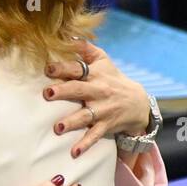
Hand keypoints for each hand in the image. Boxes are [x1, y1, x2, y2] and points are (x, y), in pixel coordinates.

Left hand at [44, 41, 149, 158]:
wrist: (138, 102)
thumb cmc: (112, 78)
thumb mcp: (103, 60)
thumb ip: (84, 47)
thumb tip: (66, 33)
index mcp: (95, 74)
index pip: (78, 68)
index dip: (63, 67)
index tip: (48, 68)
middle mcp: (98, 91)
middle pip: (79, 90)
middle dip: (63, 91)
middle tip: (47, 93)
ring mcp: (102, 109)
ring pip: (86, 115)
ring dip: (71, 121)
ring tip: (58, 127)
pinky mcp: (106, 126)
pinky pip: (95, 136)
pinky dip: (85, 144)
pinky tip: (74, 152)